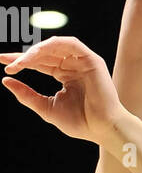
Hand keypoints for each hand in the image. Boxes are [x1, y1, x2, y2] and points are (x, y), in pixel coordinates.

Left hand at [1, 37, 121, 144]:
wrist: (101, 128)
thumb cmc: (79, 122)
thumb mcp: (46, 107)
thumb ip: (26, 94)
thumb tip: (5, 80)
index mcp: (65, 76)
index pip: (40, 63)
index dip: (22, 61)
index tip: (3, 63)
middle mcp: (73, 66)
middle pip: (45, 53)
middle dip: (24, 55)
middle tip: (6, 61)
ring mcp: (83, 62)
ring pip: (55, 46)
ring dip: (36, 51)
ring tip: (20, 61)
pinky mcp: (92, 60)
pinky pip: (71, 44)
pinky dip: (53, 45)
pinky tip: (37, 53)